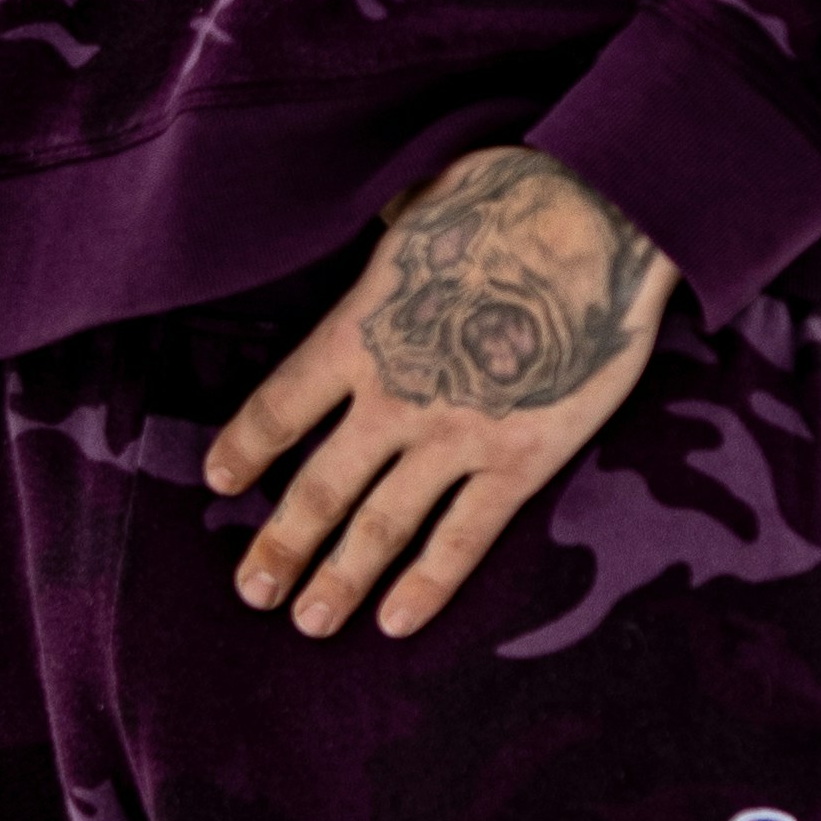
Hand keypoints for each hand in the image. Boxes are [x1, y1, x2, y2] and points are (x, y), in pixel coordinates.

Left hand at [206, 150, 675, 640]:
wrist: (602, 221)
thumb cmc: (511, 198)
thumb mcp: (419, 203)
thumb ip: (385, 238)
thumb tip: (376, 216)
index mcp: (359, 332)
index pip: (280, 406)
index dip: (245, 447)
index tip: (219, 480)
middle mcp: (394, 398)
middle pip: (318, 488)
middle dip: (280, 546)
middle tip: (252, 592)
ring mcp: (456, 436)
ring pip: (382, 527)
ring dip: (340, 579)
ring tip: (308, 621)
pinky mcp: (520, 460)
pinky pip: (464, 537)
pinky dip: (428, 585)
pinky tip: (397, 622)